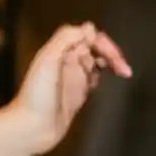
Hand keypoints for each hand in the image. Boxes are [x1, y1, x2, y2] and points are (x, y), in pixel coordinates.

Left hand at [5, 23, 132, 155]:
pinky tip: (103, 83)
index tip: (112, 57)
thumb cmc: (37, 95)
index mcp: (58, 51)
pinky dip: (101, 76)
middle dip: (110, 53)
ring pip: (95, 61)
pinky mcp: (76, 92)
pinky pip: (93, 78)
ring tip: (122, 72)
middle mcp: (65, 61)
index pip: (86, 35)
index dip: (102, 43)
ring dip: (109, 63)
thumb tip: (88, 28)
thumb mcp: (48, 61)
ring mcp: (71, 77)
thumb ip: (65, 39)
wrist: (32, 127)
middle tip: (123, 68)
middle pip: (93, 46)